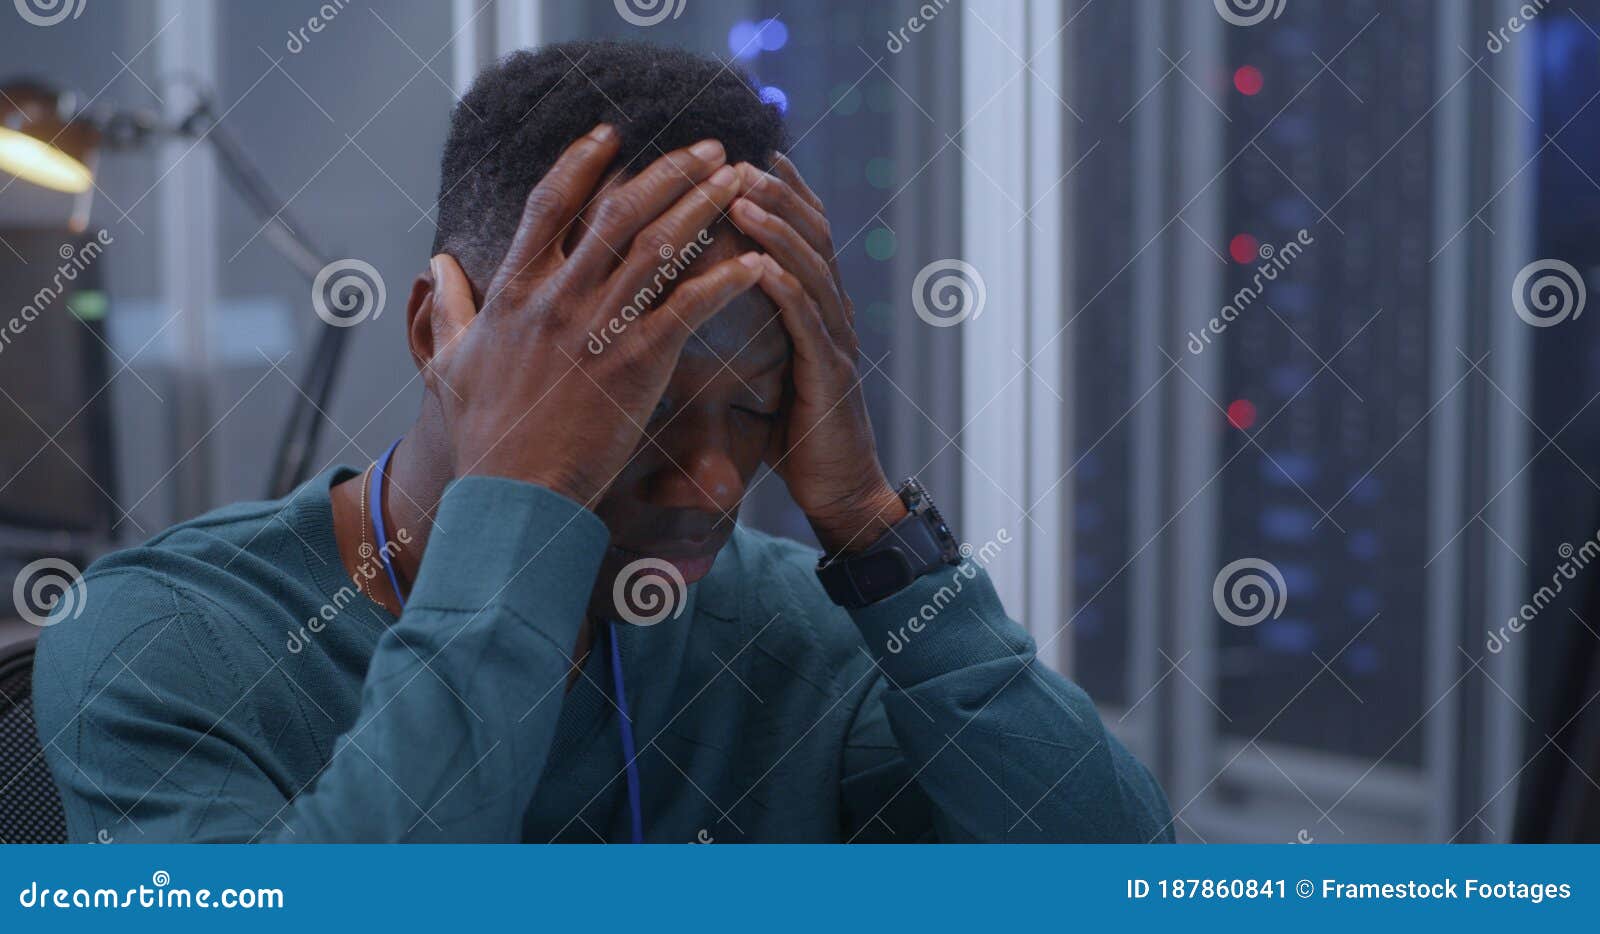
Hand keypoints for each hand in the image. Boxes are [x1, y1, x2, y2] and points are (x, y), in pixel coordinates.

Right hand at [417, 124, 763, 504]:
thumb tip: (435, 266)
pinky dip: (723, 281)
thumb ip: (446, 309)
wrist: (513, 494)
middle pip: (619, 211)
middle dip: (669, 170)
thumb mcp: (450, 364)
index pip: (551, 205)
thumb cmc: (486, 436)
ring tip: (738, 178)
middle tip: (709, 146)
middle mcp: (558, 298)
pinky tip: (754, 262)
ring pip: (659, 247)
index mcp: (516, 291)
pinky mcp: (635, 364)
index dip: (582, 162)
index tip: (612, 133)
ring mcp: (598, 328)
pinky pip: (687, 308)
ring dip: (703, 206)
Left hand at [728, 155, 906, 552]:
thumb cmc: (795, 433)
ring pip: (810, 268)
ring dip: (776, 228)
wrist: (840, 490)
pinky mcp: (831, 377)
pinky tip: (760, 264)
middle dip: (775, 191)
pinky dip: (787, 289)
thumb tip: (687, 306)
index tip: (743, 152)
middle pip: (810, 234)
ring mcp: (836, 342)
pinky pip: (810, 323)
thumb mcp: (761, 371)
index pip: (802, 232)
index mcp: (816, 306)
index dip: (780, 189)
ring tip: (741, 194)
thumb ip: (745, 334)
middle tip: (736, 158)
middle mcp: (832, 313)